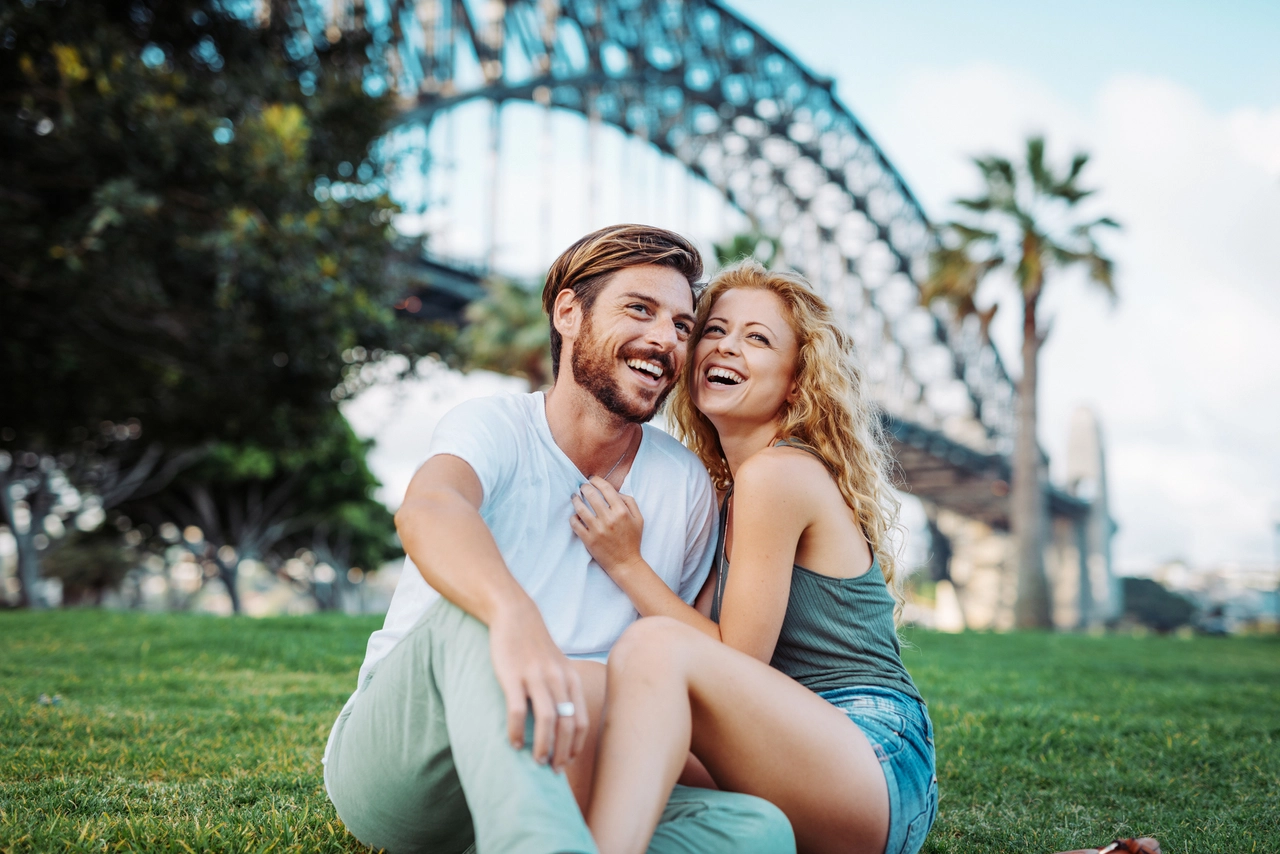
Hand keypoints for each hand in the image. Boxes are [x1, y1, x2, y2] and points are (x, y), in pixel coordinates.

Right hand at [487, 599, 588, 772]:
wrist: (515, 616)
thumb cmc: (536, 647)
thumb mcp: (558, 666)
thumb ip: (563, 691)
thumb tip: (562, 726)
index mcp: (571, 679)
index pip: (580, 720)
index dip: (575, 746)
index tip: (566, 762)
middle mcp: (558, 679)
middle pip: (567, 725)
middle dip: (561, 752)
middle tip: (551, 770)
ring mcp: (536, 676)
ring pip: (546, 720)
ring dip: (543, 746)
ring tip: (536, 761)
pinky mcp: (513, 675)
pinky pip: (517, 710)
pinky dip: (516, 731)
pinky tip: (513, 743)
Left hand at [570, 476, 644, 575]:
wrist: (625, 563)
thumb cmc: (632, 540)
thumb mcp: (638, 519)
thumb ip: (629, 502)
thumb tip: (616, 491)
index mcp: (621, 511)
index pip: (606, 489)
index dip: (596, 481)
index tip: (592, 479)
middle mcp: (609, 519)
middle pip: (591, 495)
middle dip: (584, 487)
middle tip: (582, 487)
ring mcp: (597, 529)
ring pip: (580, 508)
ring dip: (575, 499)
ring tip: (574, 497)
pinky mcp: (588, 539)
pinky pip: (575, 524)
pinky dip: (573, 517)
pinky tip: (575, 515)